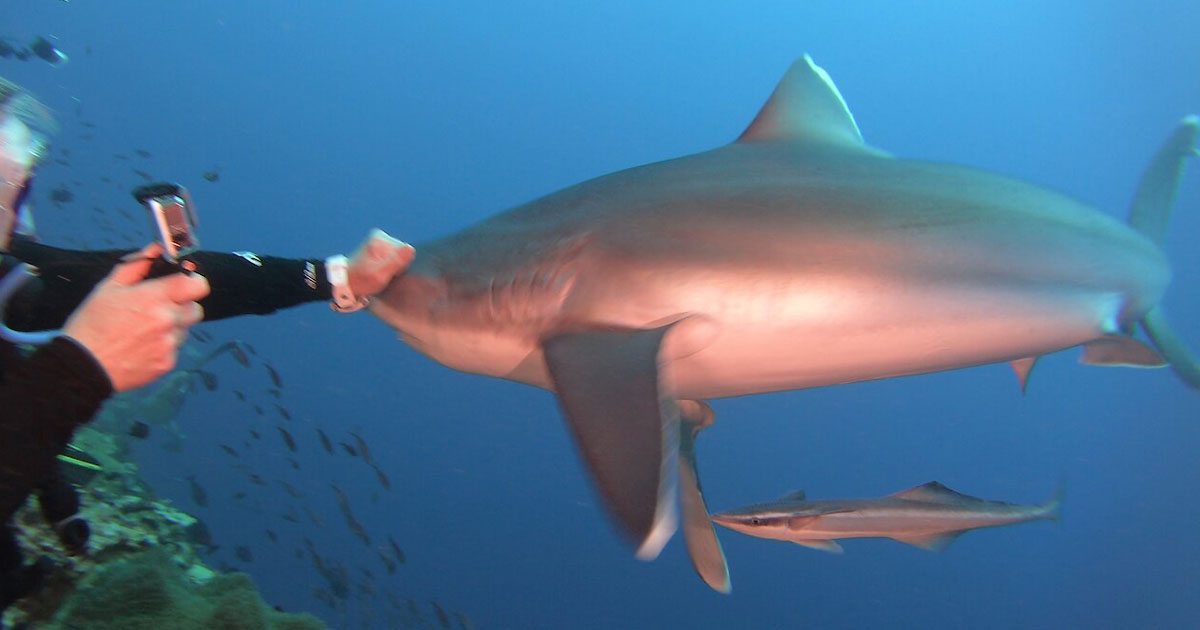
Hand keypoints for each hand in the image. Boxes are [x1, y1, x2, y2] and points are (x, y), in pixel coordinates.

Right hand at [62, 244, 209, 391]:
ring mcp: (169, 344)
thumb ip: (136, 266)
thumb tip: (155, 249)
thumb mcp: (108, 288)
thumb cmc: (91, 325)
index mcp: (154, 298)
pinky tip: (141, 345)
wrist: (81, 367)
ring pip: (185, 329)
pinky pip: (175, 348)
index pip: (198, 285)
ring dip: (172, 326)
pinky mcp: (167, 363)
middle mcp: (167, 321)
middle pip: (195, 308)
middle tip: (157, 308)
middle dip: (181, 306)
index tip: (182, 284)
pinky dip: (163, 345)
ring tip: (143, 329)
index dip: (192, 282)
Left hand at [347, 228, 414, 297]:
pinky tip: (376, 270)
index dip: (399, 267)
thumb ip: (396, 261)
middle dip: (394, 266)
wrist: (343, 281)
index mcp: (380, 239)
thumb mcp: (379, 275)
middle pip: (401, 253)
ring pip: (396, 256)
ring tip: (376, 273)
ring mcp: (377, 240)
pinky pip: (391, 256)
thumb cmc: (361, 280)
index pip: (405, 252)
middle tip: (380, 274)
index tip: (386, 273)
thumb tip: (410, 248)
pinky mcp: (376, 246)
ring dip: (390, 267)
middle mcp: (379, 236)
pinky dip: (386, 265)